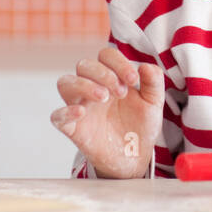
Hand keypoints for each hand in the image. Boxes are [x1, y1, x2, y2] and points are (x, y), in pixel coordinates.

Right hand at [51, 47, 163, 177]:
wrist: (136, 156)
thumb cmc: (141, 125)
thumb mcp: (153, 102)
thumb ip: (153, 81)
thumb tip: (145, 66)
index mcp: (111, 77)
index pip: (105, 55)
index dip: (118, 62)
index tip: (133, 79)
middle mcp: (92, 88)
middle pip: (84, 65)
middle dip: (103, 73)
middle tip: (121, 92)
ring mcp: (81, 107)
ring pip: (65, 83)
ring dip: (83, 85)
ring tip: (104, 97)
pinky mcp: (74, 129)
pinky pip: (57, 116)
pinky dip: (65, 112)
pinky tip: (81, 112)